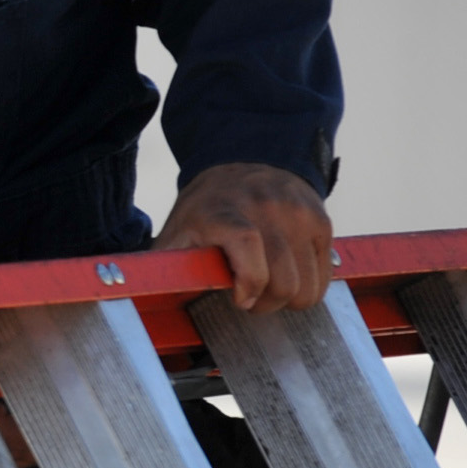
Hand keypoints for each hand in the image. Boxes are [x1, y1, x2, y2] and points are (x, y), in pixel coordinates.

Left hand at [152, 161, 332, 311]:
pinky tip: (287, 274)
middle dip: (265, 304)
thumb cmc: (204, 211)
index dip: (250, 284)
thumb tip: (142, 298)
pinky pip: (325, 276)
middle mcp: (266, 208)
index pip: (249, 246)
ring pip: (307, 286)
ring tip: (268, 287)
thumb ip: (165, 266)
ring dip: (288, 299)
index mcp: (223, 212)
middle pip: (284, 282)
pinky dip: (308, 285)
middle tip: (249, 298)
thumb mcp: (176, 233)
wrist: (242, 163)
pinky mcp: (321, 220)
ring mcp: (298, 213)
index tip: (239, 300)